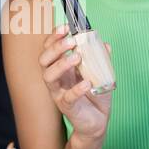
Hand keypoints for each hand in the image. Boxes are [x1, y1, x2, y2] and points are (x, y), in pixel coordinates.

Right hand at [38, 24, 112, 141]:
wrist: (98, 120)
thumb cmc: (95, 95)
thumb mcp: (100, 72)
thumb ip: (100, 58)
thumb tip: (104, 43)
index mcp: (61, 67)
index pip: (49, 48)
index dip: (54, 37)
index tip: (66, 27)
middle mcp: (56, 78)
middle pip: (43, 60)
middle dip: (55, 47)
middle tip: (72, 42)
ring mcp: (59, 92)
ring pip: (48, 76)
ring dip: (61, 64)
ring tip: (77, 57)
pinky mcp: (67, 107)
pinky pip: (67, 97)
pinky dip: (76, 89)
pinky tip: (87, 83)